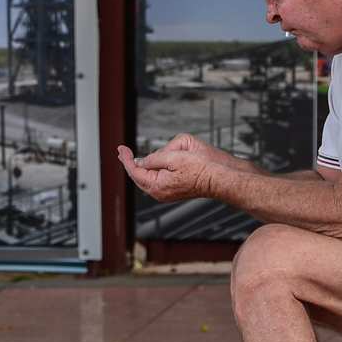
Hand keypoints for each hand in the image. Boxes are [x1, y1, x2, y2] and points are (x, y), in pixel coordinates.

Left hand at [115, 133, 231, 203]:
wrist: (220, 177)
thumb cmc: (201, 167)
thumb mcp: (174, 156)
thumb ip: (154, 158)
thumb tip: (140, 161)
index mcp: (157, 185)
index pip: (135, 171)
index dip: (126, 159)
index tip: (121, 148)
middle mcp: (161, 192)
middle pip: (139, 176)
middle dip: (132, 163)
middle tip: (123, 152)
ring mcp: (168, 193)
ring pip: (149, 177)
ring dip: (147, 165)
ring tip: (156, 155)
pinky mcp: (175, 190)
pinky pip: (159, 178)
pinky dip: (155, 169)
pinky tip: (154, 164)